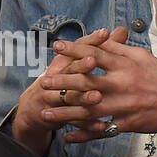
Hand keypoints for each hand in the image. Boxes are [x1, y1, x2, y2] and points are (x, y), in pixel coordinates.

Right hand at [12, 26, 128, 156]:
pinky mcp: (56, 116)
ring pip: (70, 96)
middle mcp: (56, 78)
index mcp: (64, 62)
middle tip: (94, 61)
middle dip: (81, 66)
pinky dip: (87, 124)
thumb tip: (121, 30)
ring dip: (83, 97)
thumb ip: (99, 48)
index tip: (104, 33)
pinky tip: (101, 125)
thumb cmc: (62, 81)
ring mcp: (54, 97)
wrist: (35, 109)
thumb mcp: (75, 62)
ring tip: (97, 96)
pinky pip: (74, 121)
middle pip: (69, 70)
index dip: (89, 40)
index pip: (76, 48)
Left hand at [54, 30, 156, 146]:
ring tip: (46, 114)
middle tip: (43, 84)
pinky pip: (102, 131)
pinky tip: (68, 137)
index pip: (96, 54)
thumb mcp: (142, 56)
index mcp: (126, 65)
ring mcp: (124, 106)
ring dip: (65, 113)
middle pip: (87, 83)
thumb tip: (99, 36)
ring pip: (89, 110)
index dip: (74, 50)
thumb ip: (118, 49)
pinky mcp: (127, 124)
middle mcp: (123, 85)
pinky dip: (84, 135)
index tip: (56, 47)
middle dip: (63, 84)